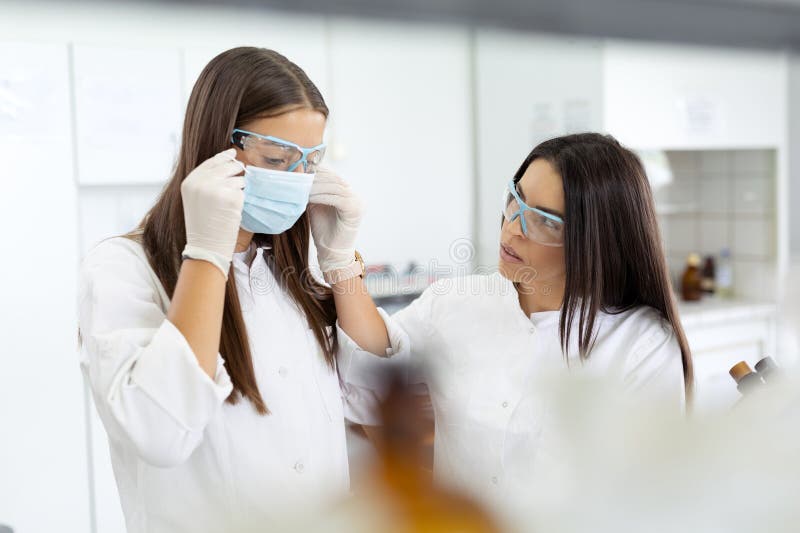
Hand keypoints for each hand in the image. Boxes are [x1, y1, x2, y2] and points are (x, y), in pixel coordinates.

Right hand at [180, 148, 244, 277]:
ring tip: (228, 205)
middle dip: (236, 171)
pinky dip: (241, 199)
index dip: (224, 157)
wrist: (205, 246)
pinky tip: (233, 210)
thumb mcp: (195, 198)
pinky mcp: (231, 197)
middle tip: (239, 179)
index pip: (211, 162)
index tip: (233, 153)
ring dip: (239, 188)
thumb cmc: (202, 226)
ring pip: (238, 178)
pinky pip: (243, 191)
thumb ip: (205, 181)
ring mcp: (216, 189)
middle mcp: (201, 182)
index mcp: (190, 181)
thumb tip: (226, 163)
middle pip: (227, 166)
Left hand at [308, 167, 362, 272]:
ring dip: (315, 185)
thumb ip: (314, 191)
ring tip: (299, 185)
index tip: (298, 169)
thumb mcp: (316, 205)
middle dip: (314, 177)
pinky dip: (321, 196)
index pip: (331, 175)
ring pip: (334, 187)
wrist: (332, 254)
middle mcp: (354, 195)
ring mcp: (357, 201)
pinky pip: (336, 198)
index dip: (316, 171)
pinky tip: (307, 196)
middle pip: (333, 179)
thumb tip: (299, 172)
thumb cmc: (323, 231)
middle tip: (297, 175)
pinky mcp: (355, 209)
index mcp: (347, 192)